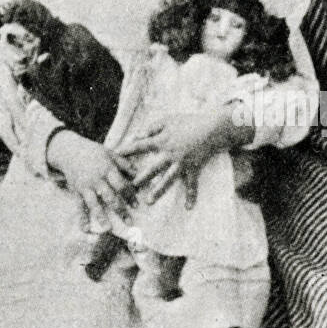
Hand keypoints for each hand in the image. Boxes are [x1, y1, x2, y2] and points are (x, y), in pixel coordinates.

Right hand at [47, 130, 133, 228]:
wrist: (70, 151)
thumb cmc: (94, 153)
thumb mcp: (110, 154)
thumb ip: (124, 164)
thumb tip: (138, 173)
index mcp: (107, 169)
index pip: (121, 184)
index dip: (129, 195)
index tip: (136, 206)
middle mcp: (96, 179)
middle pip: (110, 196)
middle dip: (120, 210)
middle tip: (129, 222)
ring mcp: (85, 186)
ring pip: (94, 203)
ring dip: (101, 216)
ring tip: (108, 228)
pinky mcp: (76, 192)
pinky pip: (79, 206)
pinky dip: (82, 218)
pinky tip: (85, 229)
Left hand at [117, 106, 242, 207]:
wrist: (213, 128)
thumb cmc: (189, 121)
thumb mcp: (168, 119)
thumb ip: (151, 128)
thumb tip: (136, 136)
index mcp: (163, 141)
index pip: (140, 146)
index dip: (126, 150)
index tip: (114, 156)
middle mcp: (171, 154)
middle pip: (153, 168)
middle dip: (140, 178)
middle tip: (130, 188)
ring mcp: (182, 163)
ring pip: (168, 179)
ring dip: (159, 191)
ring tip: (149, 201)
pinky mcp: (194, 168)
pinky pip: (192, 184)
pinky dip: (191, 196)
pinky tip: (188, 207)